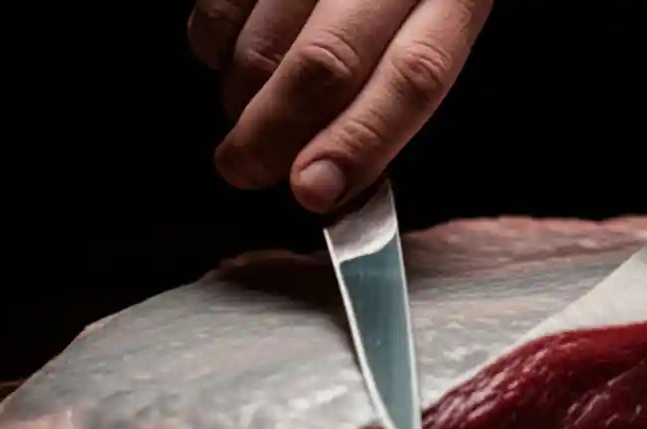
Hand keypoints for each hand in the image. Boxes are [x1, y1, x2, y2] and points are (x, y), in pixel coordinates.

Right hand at [187, 0, 492, 212]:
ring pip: (266, 38)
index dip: (360, 142)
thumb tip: (335, 181)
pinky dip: (214, 45)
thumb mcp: (431, 24)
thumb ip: (396, 92)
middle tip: (247, 170)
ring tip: (245, 116)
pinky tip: (228, 58)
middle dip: (277, 134)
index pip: (415, 75)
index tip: (315, 191)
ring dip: (243, 98)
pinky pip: (221, 2)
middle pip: (328, 62)